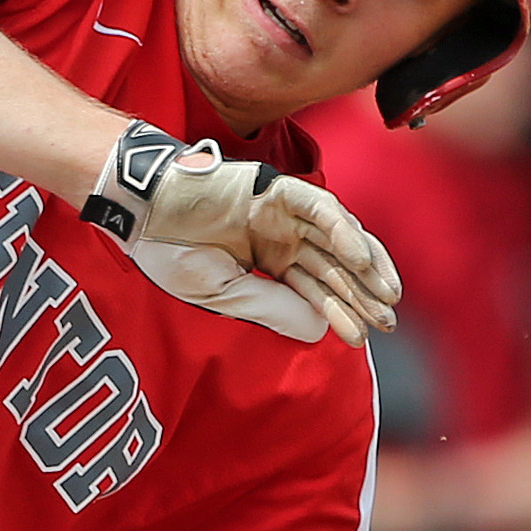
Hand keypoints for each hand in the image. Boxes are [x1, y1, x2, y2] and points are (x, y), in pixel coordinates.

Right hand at [87, 122, 399, 346]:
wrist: (142, 211)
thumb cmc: (171, 252)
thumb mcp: (223, 294)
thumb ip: (272, 308)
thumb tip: (318, 331)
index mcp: (270, 260)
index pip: (315, 289)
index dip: (340, 313)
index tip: (362, 340)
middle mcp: (284, 235)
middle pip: (334, 266)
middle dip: (363, 294)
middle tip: (388, 322)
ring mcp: (284, 212)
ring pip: (336, 239)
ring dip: (363, 265)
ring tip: (386, 294)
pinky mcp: (279, 190)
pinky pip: (320, 210)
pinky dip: (341, 232)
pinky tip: (357, 260)